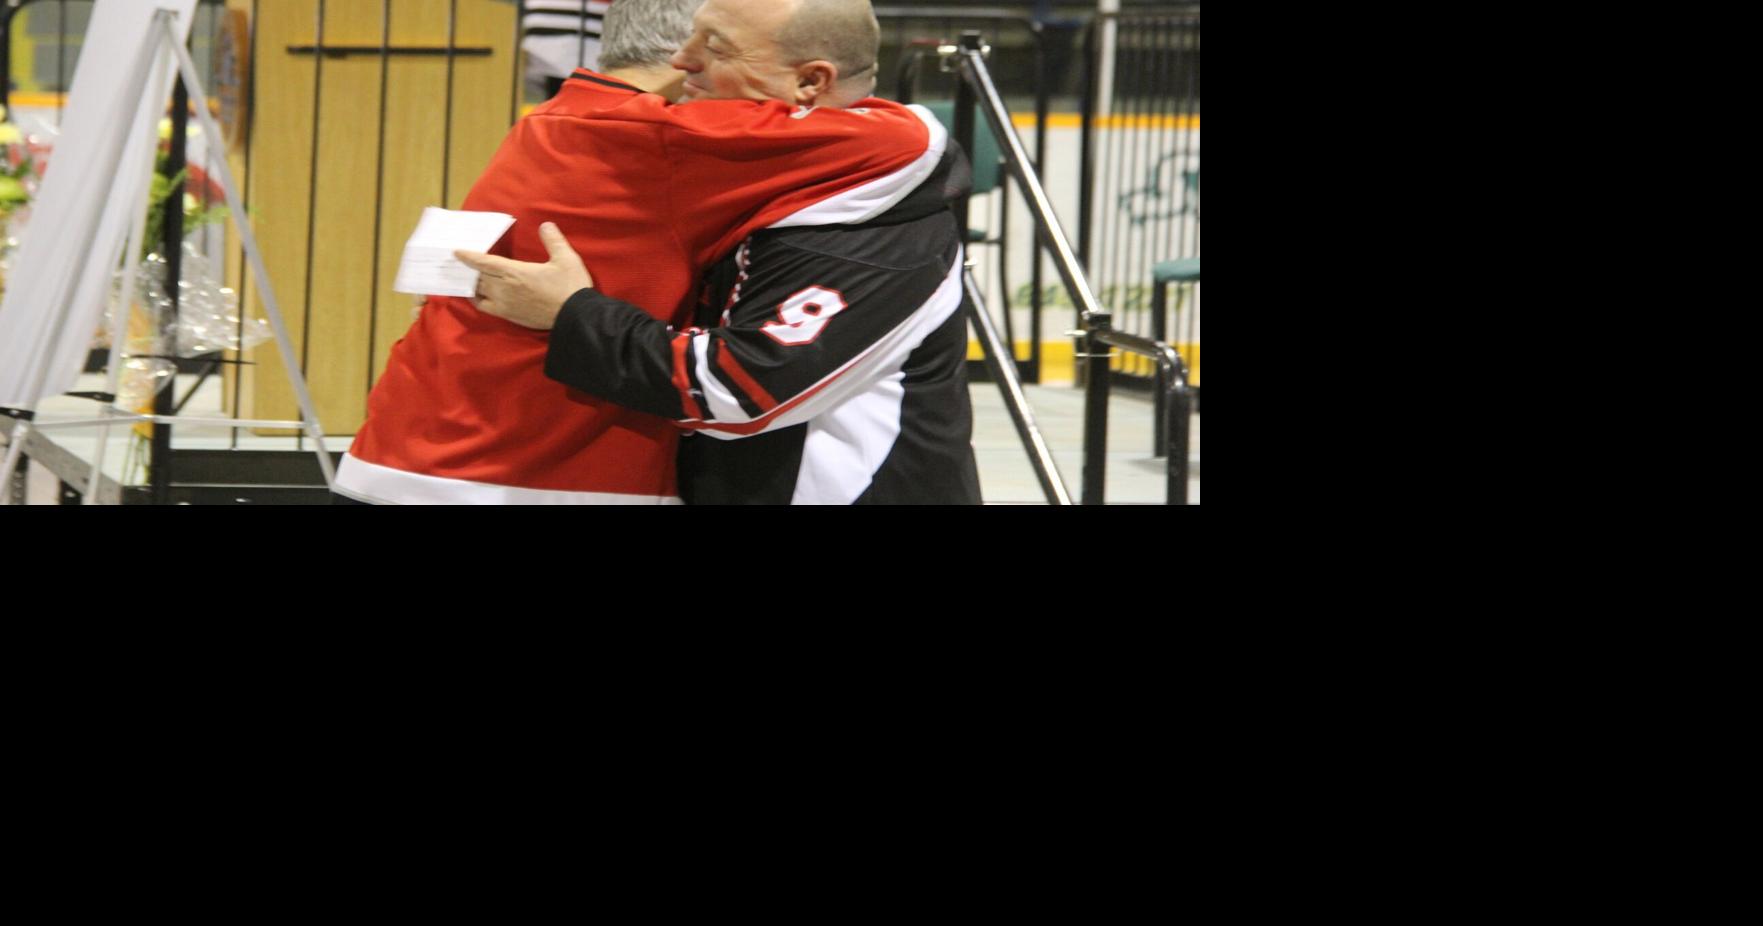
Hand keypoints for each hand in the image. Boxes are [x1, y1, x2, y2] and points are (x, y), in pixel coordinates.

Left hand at [455, 222, 595, 329]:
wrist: (575, 317)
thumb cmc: (570, 287)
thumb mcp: (566, 259)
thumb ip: (553, 240)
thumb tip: (545, 225)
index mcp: (515, 272)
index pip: (485, 262)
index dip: (469, 256)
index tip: (457, 251)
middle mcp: (505, 288)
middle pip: (478, 277)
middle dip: (468, 269)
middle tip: (460, 263)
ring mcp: (505, 304)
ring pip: (478, 292)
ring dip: (472, 284)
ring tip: (468, 277)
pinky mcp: (509, 316)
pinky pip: (485, 307)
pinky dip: (477, 300)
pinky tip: (478, 296)